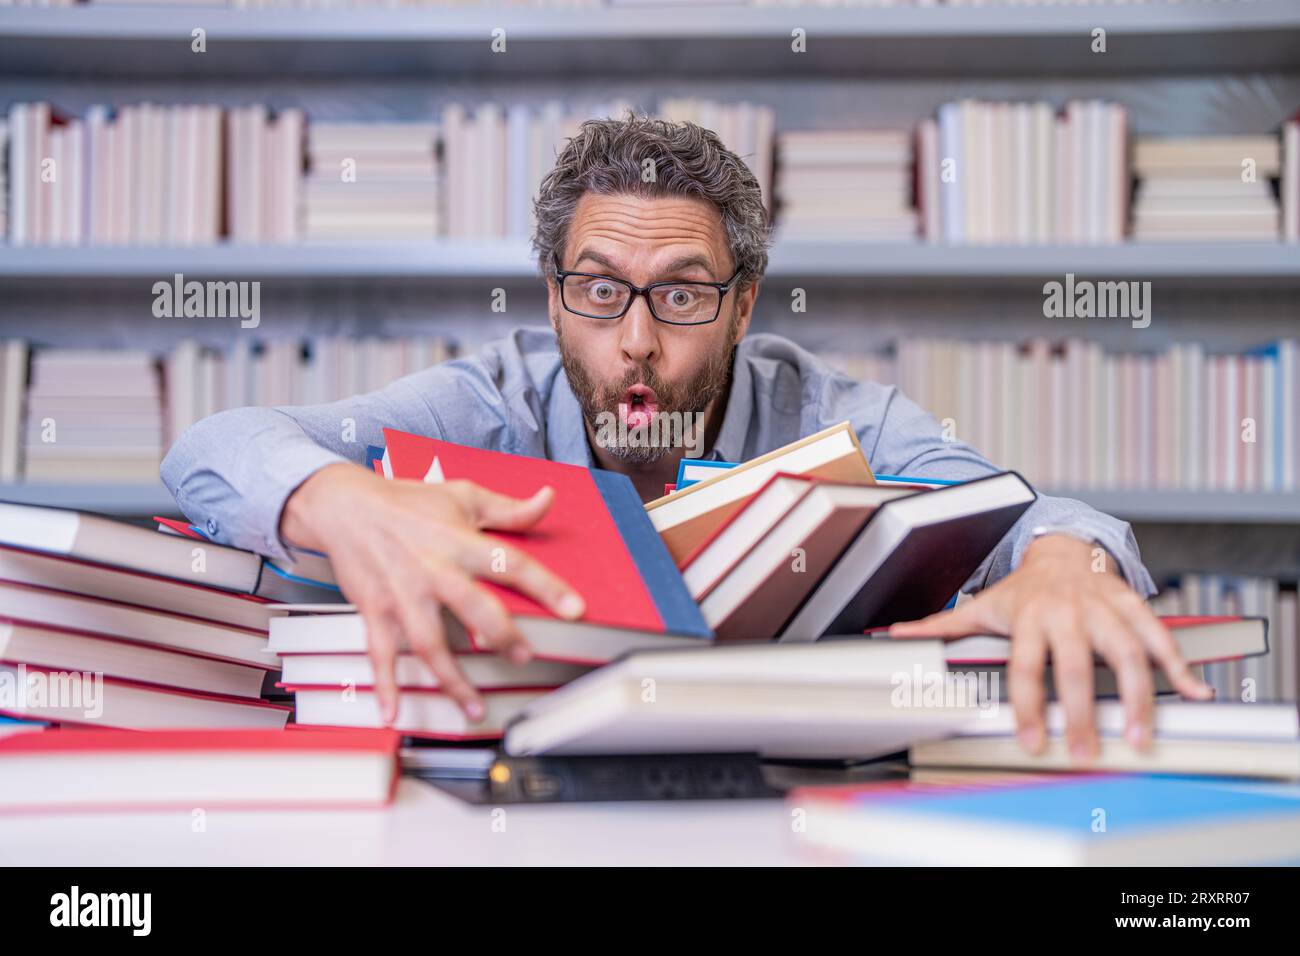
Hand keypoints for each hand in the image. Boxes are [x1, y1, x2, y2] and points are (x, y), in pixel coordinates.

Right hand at [281, 463, 584, 724]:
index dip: (546, 585)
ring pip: (429, 643)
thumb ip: (509, 509)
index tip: (575, 609)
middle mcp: (433, 570)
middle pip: (473, 607)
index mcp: (459, 542)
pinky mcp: (375, 611)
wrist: (344, 506)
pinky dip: (385, 685)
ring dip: (452, 678)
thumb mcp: (463, 497)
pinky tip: (394, 712)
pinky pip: (380, 653)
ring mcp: (402, 595)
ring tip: (474, 707)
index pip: (511, 564)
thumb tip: (548, 500)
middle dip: (500, 635)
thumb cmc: (407, 501)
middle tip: (525, 657)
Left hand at [888, 533, 1212, 762]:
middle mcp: (1067, 612)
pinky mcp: (1134, 604)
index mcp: (1028, 617)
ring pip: (1127, 651)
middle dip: (1083, 711)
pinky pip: (1160, 634)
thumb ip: (939, 627)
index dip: (1029, 705)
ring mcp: (1103, 607)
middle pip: (1078, 665)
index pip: (1026, 666)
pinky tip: (1194, 692)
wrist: (1061, 548)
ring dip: (1139, 695)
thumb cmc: (1021, 589)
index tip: (1034, 739)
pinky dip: (1180, 664)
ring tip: (1140, 734)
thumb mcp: (979, 606)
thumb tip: (893, 637)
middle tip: (1088, 750)